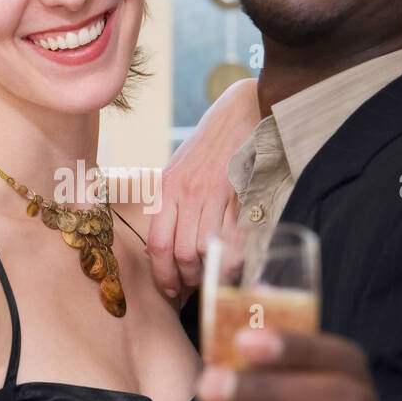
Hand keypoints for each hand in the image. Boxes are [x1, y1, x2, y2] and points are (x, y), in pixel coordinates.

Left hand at [146, 79, 257, 297]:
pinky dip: (234, 256)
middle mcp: (189, 192)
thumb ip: (171, 206)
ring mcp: (217, 193)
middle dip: (188, 277)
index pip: (159, 243)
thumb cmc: (207, 146)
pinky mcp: (242, 193)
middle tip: (193, 284)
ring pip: (209, 248)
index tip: (169, 288)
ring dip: (211, 271)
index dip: (163, 273)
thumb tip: (165, 250)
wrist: (239, 112)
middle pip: (184, 252)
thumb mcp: (178, 171)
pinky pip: (235, 236)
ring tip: (212, 275)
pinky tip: (233, 261)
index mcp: (168, 188)